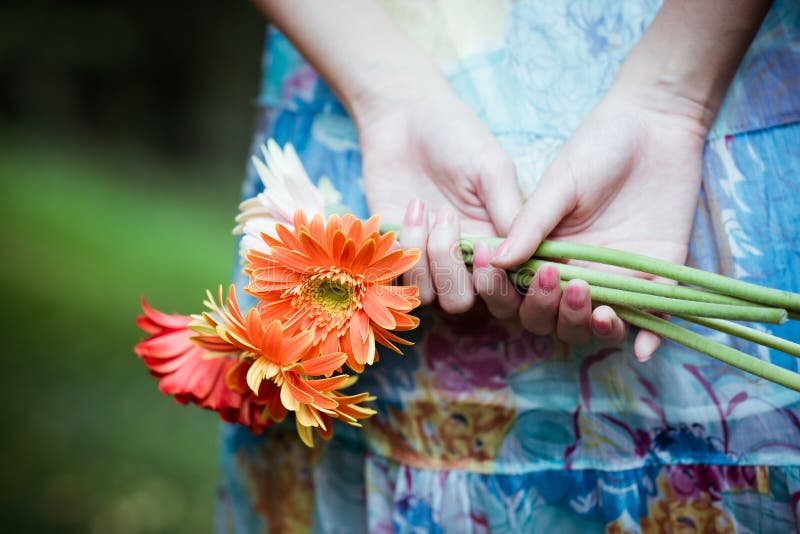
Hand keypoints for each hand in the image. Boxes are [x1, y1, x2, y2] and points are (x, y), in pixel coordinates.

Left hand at [356, 82, 521, 312]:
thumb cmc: (456, 134)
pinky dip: (401, 250)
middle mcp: (462, 258)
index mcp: (495, 243)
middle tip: (448, 216)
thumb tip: (523, 256)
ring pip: (427, 295)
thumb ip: (508, 211)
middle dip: (452, 269)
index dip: (498, 283)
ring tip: (423, 206)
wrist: (404, 116)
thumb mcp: (492, 167)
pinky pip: (394, 278)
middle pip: (462, 302)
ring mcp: (426, 258)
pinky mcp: (393, 250)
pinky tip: (409, 209)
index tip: (485, 248)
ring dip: (423, 255)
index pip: (504, 288)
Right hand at [489, 88, 706, 359]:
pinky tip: (643, 347)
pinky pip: (652, 317)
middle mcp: (576, 272)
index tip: (498, 270)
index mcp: (545, 252)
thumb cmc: (599, 147)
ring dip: (588, 326)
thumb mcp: (559, 184)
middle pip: (550, 318)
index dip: (502, 292)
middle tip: (556, 279)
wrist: (656, 122)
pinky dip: (648, 338)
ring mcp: (616, 277)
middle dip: (546, 310)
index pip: (515, 292)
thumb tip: (497, 260)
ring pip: (594, 326)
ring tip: (594, 306)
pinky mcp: (658, 274)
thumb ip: (531, 224)